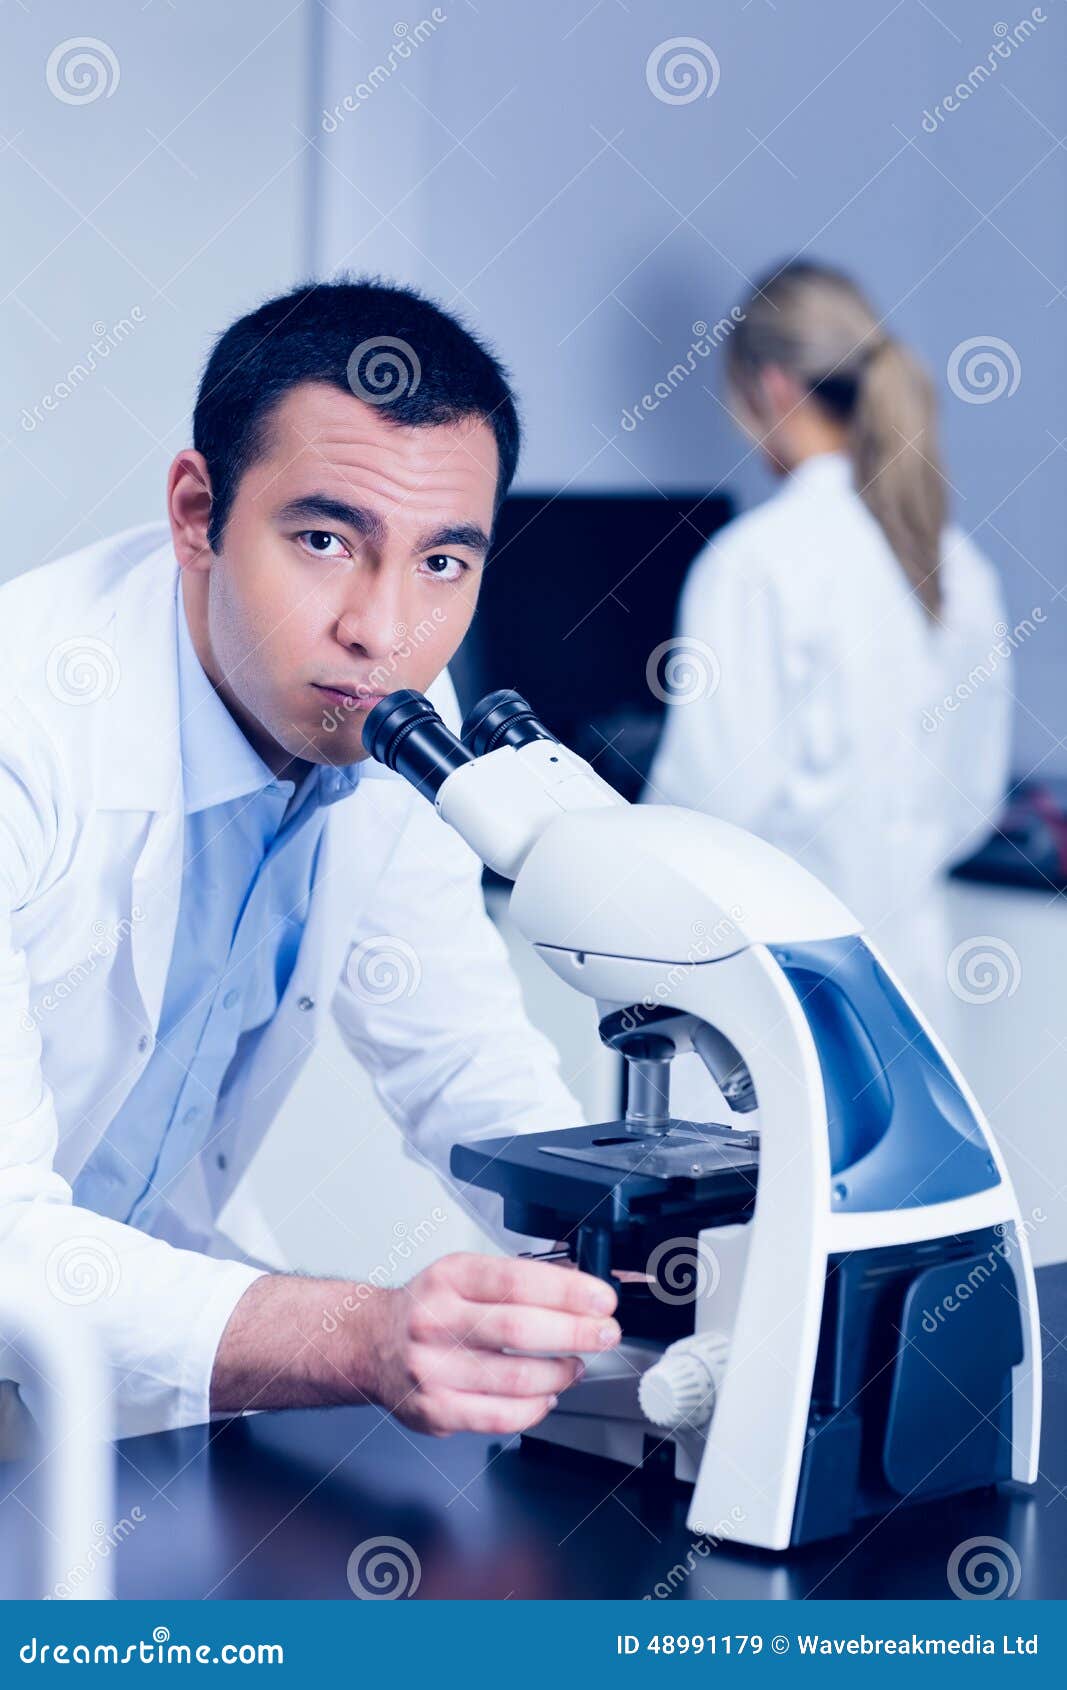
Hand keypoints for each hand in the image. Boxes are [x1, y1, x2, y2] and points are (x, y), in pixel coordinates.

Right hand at [364, 1251, 619, 1437]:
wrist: (371, 1343)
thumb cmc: (427, 1308)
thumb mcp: (462, 1274)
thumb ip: (515, 1280)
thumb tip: (578, 1289)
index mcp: (448, 1279)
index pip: (517, 1280)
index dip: (568, 1291)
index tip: (602, 1299)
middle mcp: (436, 1322)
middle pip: (520, 1330)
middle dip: (576, 1333)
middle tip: (605, 1333)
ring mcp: (433, 1369)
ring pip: (516, 1378)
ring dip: (560, 1373)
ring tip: (575, 1366)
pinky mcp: (436, 1410)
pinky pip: (500, 1416)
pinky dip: (535, 1408)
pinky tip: (546, 1395)